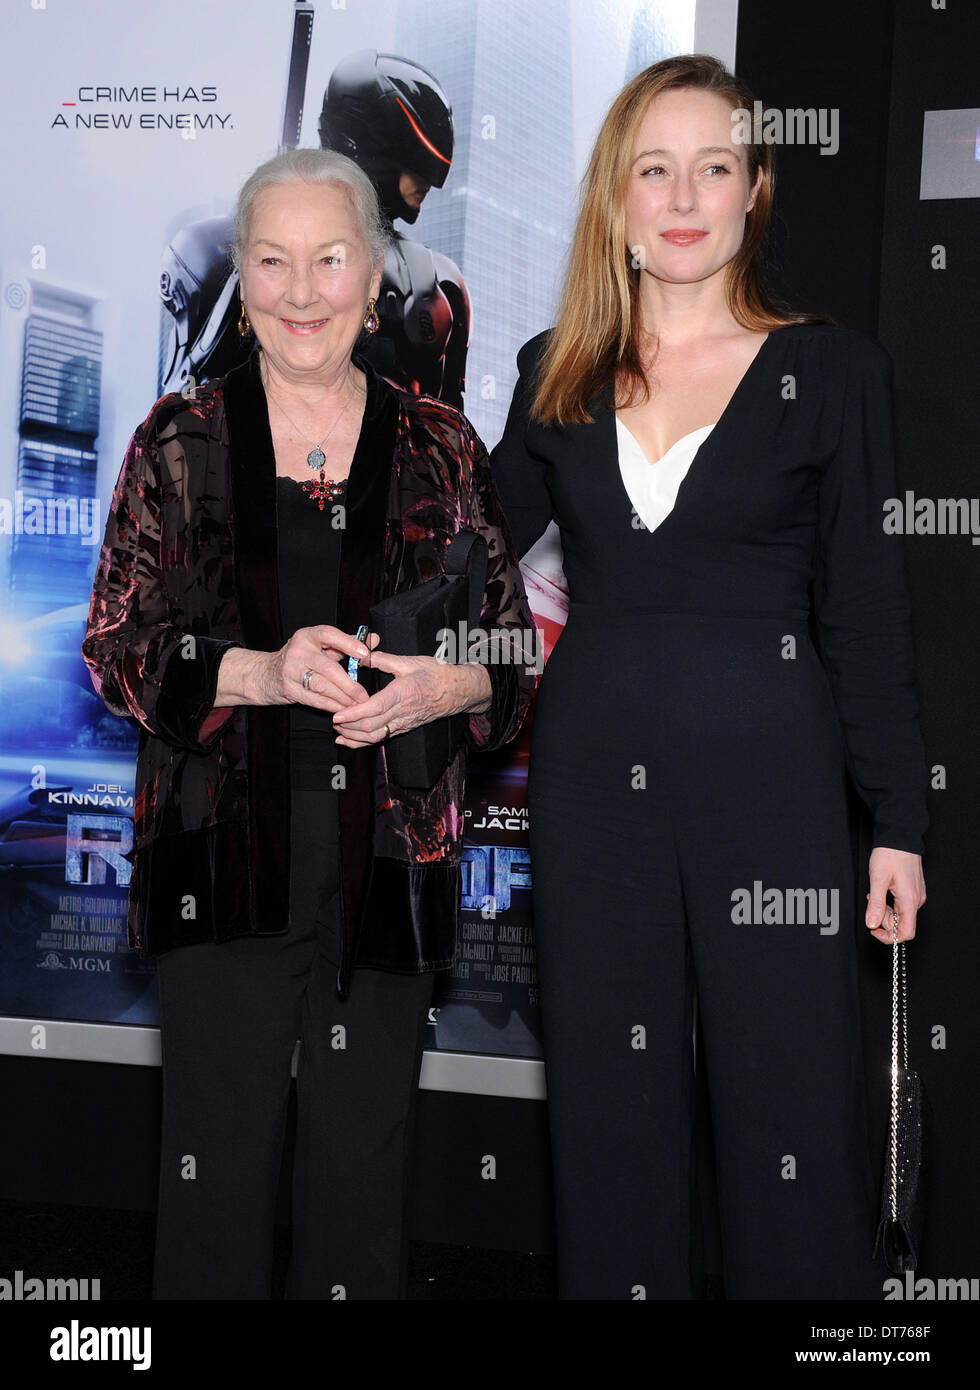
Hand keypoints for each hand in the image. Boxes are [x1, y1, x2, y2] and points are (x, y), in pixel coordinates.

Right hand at [216, 625, 372, 710]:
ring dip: (341, 697)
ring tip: (357, 705)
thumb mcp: (321, 646)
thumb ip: (347, 642)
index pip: (328, 634)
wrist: (266, 674)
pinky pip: (314, 699)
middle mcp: (298, 651)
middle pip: (327, 667)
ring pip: (321, 686)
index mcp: (307, 636)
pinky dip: (330, 706)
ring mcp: (291, 670)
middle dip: (348, 684)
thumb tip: (374, 639)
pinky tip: (342, 709)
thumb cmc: (302, 658)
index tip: (365, 653)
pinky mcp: (289, 689)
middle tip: (364, 695)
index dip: (348, 643)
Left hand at [331, 643, 491, 748]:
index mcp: (402, 693)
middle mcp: (403, 712)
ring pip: (376, 737)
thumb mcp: (409, 661)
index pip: (374, 708)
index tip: (337, 715)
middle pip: (371, 726)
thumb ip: (383, 659)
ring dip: (354, 736)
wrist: (458, 690)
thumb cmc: (436, 673)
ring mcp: (404, 722)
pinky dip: (362, 741)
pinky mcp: (405, 727)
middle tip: (332, 719)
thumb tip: (361, 655)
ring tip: (338, 730)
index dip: (353, 714)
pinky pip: (382, 738)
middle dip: (349, 726)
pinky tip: (348, 740)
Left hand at [865, 847, 925, 943]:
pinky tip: (883, 889)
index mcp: (910, 901)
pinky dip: (890, 902)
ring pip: (901, 914)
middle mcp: (916, 900)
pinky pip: (902, 904)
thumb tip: (872, 924)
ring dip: (886, 909)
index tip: (874, 929)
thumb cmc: (890, 854)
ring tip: (876, 892)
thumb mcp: (878, 880)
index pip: (906, 932)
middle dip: (884, 918)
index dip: (889, 936)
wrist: (900, 836)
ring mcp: (916, 895)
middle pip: (901, 924)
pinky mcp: (914, 890)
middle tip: (872, 901)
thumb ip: (876, 905)